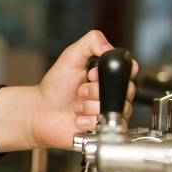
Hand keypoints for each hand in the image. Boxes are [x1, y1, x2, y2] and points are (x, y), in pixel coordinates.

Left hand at [0, 30, 137, 151]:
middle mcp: (112, 92)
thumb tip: (110, 47)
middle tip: (80, 91)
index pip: (130, 69)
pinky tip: (78, 119)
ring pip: (116, 108)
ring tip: (77, 106)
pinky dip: (89, 121)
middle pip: (125, 90)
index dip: (113, 72)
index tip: (92, 74)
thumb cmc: (54, 87)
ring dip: (91, 107)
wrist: (41, 113)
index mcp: (108, 74)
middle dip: (96, 90)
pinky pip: (108, 124)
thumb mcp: (71, 56)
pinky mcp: (106, 129)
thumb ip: (91, 42)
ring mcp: (110, 111)